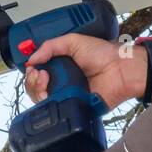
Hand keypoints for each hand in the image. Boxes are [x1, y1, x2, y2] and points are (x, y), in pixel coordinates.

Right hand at [23, 34, 148, 111]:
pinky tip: (51, 96)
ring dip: (37, 91)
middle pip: (35, 87)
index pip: (37, 72)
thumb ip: (50, 46)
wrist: (120, 69)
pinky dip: (49, 105)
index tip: (33, 68)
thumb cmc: (103, 54)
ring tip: (46, 83)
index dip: (31, 72)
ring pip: (41, 100)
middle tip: (41, 76)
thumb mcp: (73, 41)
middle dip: (32, 82)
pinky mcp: (73, 106)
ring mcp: (66, 94)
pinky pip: (56, 109)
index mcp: (60, 65)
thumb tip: (31, 58)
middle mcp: (61, 80)